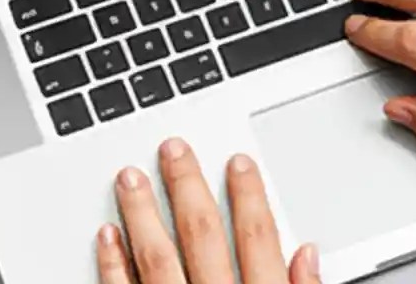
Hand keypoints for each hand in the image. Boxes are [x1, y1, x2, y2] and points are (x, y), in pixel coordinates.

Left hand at [97, 138, 320, 283]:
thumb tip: (307, 255)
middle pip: (202, 235)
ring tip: (130, 177)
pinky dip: (113, 264)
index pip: (256, 238)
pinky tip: (108, 234)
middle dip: (187, 186)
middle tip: (174, 151)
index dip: (249, 195)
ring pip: (157, 257)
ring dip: (142, 213)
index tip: (238, 163)